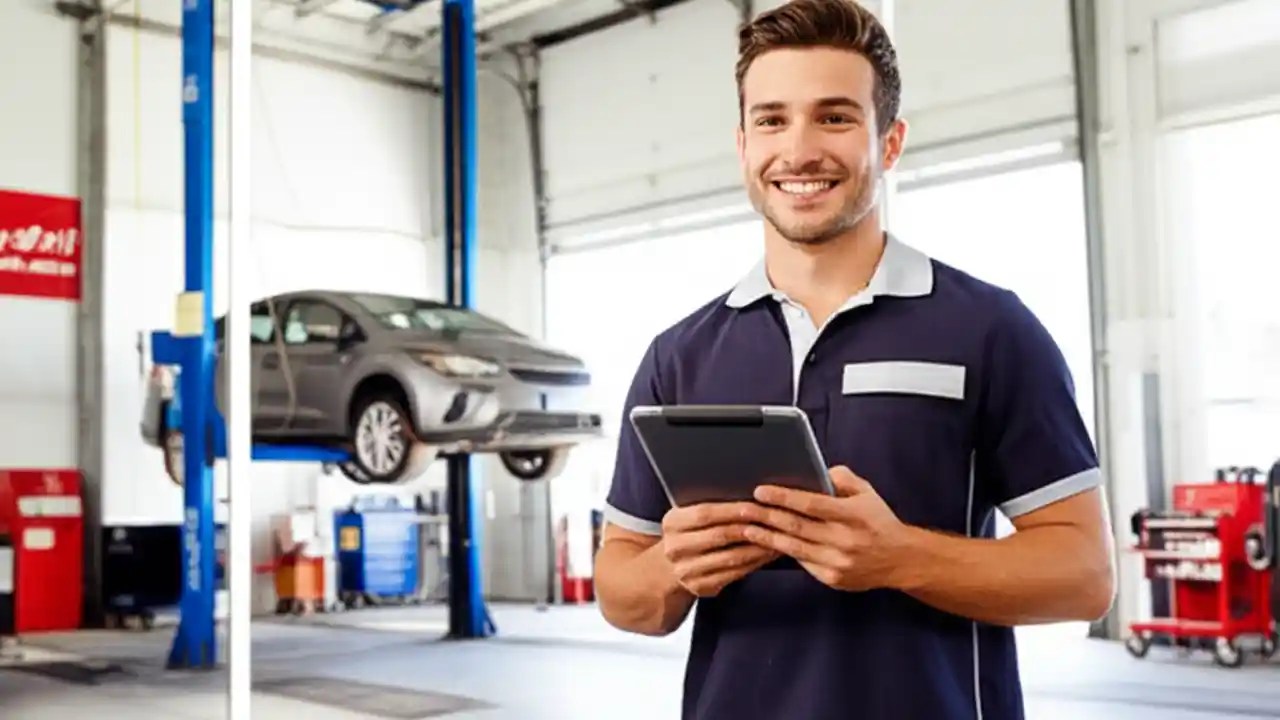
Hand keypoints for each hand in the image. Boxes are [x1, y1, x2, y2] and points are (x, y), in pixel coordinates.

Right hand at [661, 502, 779, 597]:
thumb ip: (711, 505)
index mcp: (672, 523)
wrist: (669, 567)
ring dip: (758, 548)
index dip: (731, 510)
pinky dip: (754, 563)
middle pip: (719, 536)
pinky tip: (767, 554)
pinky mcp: (700, 587)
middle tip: (774, 521)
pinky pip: (734, 574)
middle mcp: (675, 548)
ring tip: (778, 537)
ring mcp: (686, 571)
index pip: (704, 514)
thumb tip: (748, 493)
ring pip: (730, 558)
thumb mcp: (689, 516)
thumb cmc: (690, 533)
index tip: (755, 505)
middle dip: (750, 528)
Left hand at [740, 466, 909, 591]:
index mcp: (853, 515)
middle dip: (767, 516)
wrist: (901, 560)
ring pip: (794, 548)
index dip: (783, 497)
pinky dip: (783, 552)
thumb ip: (841, 478)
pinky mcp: (832, 578)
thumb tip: (816, 470)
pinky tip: (766, 544)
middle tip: (742, 507)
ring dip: (767, 537)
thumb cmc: (878, 521)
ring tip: (745, 528)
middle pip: (797, 527)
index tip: (761, 491)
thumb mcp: (866, 493)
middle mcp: (845, 540)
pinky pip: (802, 562)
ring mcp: (838, 561)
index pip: (811, 504)